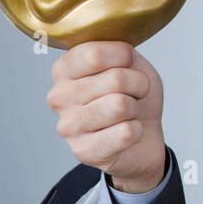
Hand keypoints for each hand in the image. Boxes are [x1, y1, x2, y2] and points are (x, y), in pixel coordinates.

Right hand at [46, 41, 165, 193]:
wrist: (144, 136)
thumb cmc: (133, 95)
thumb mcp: (131, 63)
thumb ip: (121, 51)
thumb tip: (123, 51)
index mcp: (64, 69)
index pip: (94, 54)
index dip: (124, 56)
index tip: (128, 64)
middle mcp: (58, 97)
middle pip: (115, 79)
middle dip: (138, 84)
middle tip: (133, 93)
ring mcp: (68, 127)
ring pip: (120, 105)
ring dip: (136, 107)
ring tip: (128, 112)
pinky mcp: (83, 152)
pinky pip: (126, 132)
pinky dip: (137, 130)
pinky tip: (126, 132)